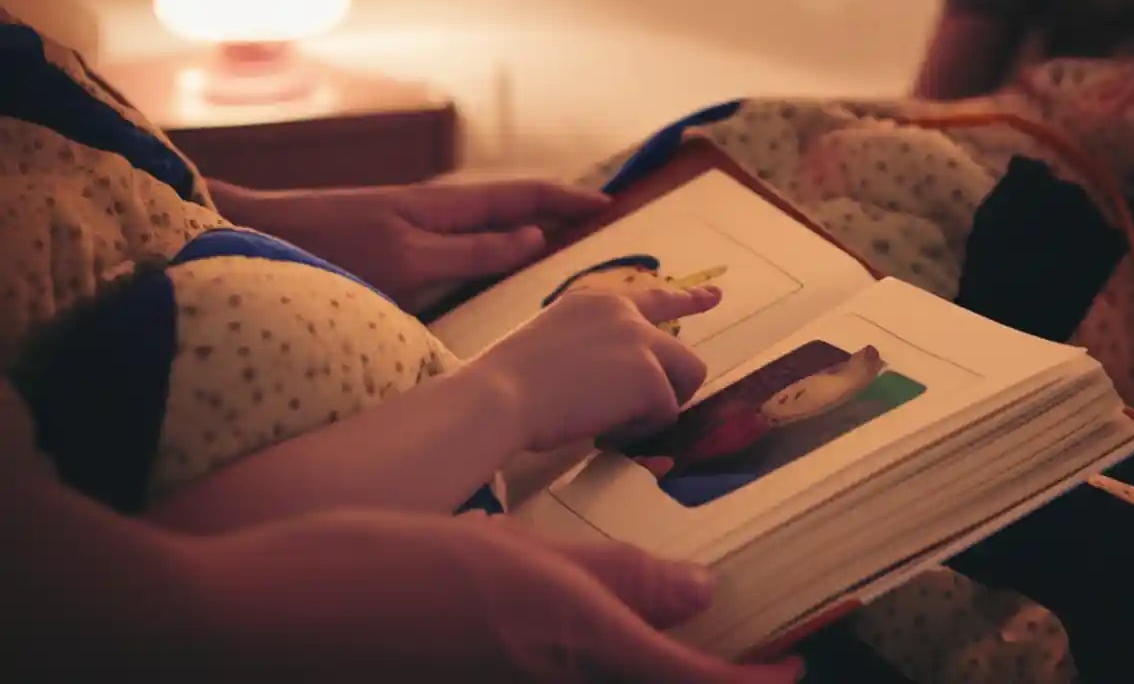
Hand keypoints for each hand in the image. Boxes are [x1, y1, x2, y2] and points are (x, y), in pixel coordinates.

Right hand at [197, 510, 802, 681]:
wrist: (253, 626)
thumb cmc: (372, 567)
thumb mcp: (508, 551)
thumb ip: (609, 577)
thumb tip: (702, 594)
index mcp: (563, 641)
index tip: (792, 671)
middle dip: (701, 678)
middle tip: (733, 653)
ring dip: (647, 668)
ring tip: (661, 637)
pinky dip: (591, 668)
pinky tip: (577, 644)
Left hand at [213, 178, 608, 306]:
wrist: (256, 237)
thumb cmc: (329, 251)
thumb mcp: (409, 261)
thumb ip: (472, 251)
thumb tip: (534, 239)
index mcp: (444, 208)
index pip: (522, 197)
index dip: (567, 201)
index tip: (609, 207)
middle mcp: (434, 210)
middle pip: (510, 205)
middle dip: (556, 210)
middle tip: (599, 226)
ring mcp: (415, 224)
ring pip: (487, 222)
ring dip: (527, 226)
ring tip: (563, 241)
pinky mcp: (396, 243)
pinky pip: (464, 238)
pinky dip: (494, 243)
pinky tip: (494, 259)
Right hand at [469, 286, 721, 451]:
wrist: (499, 395)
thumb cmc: (508, 384)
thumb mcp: (553, 346)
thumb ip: (593, 350)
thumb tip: (621, 383)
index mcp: (595, 302)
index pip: (652, 298)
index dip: (687, 299)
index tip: (713, 296)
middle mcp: (624, 313)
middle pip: (681, 354)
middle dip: (674, 386)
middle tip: (656, 409)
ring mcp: (641, 342)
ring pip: (684, 382)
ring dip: (656, 408)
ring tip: (612, 422)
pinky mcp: (650, 377)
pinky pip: (665, 414)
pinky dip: (640, 431)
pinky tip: (604, 430)